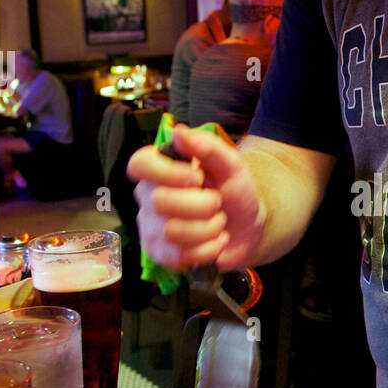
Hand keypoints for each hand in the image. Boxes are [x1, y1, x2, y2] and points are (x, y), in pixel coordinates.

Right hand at [127, 124, 264, 271]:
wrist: (247, 228)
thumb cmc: (234, 192)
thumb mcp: (231, 166)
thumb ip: (208, 147)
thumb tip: (179, 132)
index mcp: (160, 169)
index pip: (139, 164)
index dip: (168, 172)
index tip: (197, 178)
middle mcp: (148, 197)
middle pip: (160, 201)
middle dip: (202, 204)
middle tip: (216, 203)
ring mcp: (151, 228)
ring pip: (172, 231)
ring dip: (209, 228)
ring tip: (218, 222)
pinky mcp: (160, 254)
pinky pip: (179, 256)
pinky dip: (208, 249)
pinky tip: (215, 241)